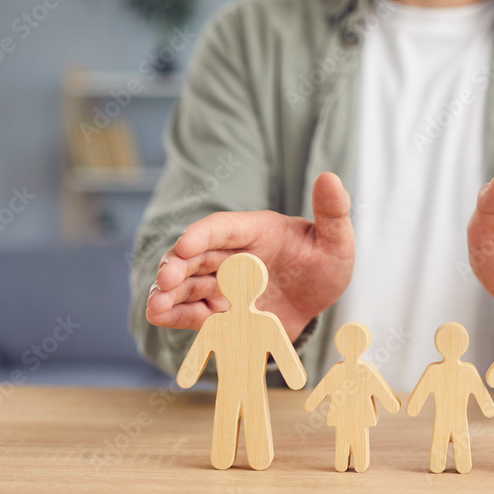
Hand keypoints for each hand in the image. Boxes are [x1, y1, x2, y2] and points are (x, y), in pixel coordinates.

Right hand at [147, 172, 354, 339]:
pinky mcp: (218, 311)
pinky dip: (175, 314)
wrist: (316, 304)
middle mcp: (231, 254)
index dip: (202, 234)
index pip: (222, 227)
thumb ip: (333, 213)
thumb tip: (330, 177)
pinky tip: (160, 316)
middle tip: (166, 279)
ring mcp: (221, 283)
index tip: (186, 244)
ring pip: (188, 284)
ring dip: (169, 293)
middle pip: (196, 256)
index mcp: (254, 231)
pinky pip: (192, 312)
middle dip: (177, 266)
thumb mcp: (337, 242)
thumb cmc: (324, 265)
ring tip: (156, 305)